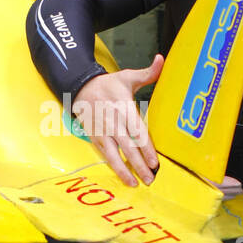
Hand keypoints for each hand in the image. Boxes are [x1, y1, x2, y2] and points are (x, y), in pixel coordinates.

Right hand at [72, 54, 163, 185]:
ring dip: (124, 170)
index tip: (155, 162)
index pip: (138, 131)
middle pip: (128, 146)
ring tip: (135, 184)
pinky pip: (105, 155)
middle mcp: (113, 122)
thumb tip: (161, 59)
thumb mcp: (127, 76)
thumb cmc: (109, 84)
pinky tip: (124, 178)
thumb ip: (148, 73)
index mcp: (123, 108)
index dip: (146, 148)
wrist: (80, 88)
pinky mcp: (94, 138)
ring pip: (114, 154)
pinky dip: (114, 167)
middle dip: (139, 164)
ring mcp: (102, 131)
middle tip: (151, 179)